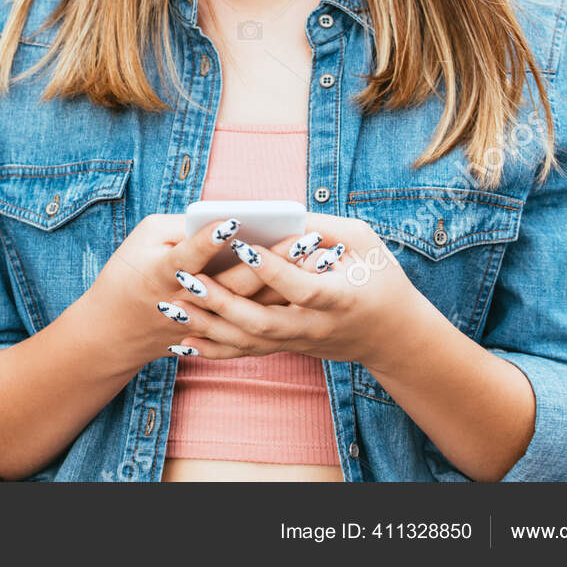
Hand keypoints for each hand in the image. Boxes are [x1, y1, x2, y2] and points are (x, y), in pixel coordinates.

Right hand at [75, 212, 294, 370]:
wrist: (115, 333)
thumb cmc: (128, 273)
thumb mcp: (144, 240)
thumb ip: (183, 227)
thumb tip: (232, 219)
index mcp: (160, 276)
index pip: (186, 258)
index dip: (207, 241)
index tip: (233, 221)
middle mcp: (186, 304)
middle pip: (232, 284)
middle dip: (270, 260)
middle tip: (303, 238)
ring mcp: (204, 325)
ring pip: (252, 307)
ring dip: (287, 284)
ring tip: (317, 260)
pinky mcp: (218, 336)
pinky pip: (255, 322)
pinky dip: (282, 304)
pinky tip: (310, 286)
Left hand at [152, 213, 437, 366]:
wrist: (393, 336)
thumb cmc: (381, 278)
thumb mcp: (365, 244)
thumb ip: (326, 227)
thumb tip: (282, 214)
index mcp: (340, 298)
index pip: (302, 287)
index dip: (273, 269)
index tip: (243, 245)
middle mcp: (316, 326)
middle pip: (264, 322)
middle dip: (223, 301)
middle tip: (187, 278)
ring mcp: (300, 343)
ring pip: (249, 341)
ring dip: (208, 326)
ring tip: (172, 305)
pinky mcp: (288, 348)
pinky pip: (247, 352)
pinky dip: (214, 348)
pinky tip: (182, 340)